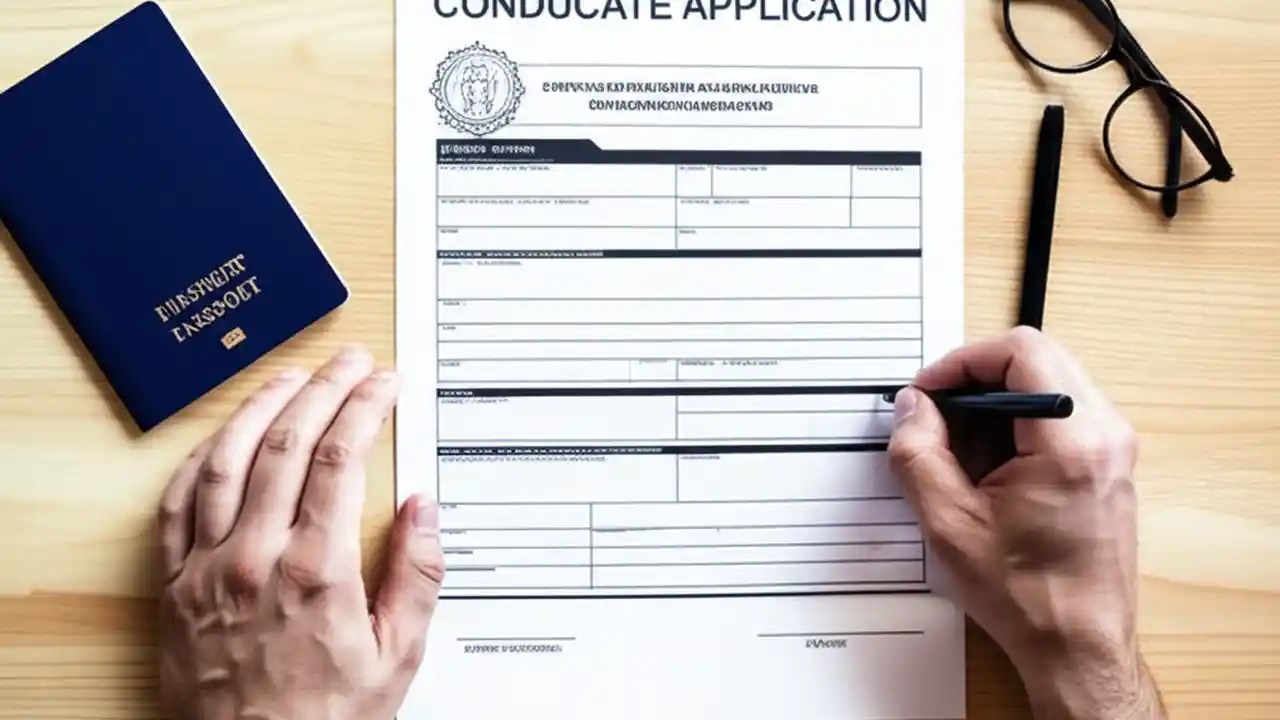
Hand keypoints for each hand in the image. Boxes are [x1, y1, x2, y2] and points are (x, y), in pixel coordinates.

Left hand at [155, 346, 443, 719]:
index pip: (341, 460)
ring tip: (289, 376)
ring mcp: (209, 569)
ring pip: (228, 461)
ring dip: (260, 407)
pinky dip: (200, 459)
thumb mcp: (398, 657)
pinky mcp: (175, 587)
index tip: (383, 384)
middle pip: (288, 445)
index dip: (364, 408)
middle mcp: (256, 559)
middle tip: (347, 361)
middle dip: (323, 388)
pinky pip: (177, 504)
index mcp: (317, 571)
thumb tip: (423, 509)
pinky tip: (223, 438)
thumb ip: (417, 576)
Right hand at [888, 328, 1164, 719]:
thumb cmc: (1027, 597)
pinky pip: (1060, 413)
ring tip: (958, 447)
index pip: (1022, 351)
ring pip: (1047, 383)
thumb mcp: (949, 524)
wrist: (1079, 646)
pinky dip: (1016, 422)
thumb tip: (912, 407)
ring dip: (995, 401)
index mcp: (1071, 443)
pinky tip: (987, 466)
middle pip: (1037, 359)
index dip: (962, 361)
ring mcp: (1113, 449)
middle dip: (976, 378)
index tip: (928, 392)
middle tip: (936, 413)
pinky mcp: (1109, 464)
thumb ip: (918, 453)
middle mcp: (1104, 435)